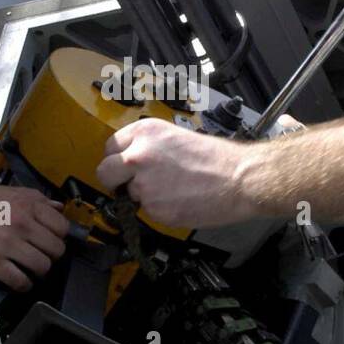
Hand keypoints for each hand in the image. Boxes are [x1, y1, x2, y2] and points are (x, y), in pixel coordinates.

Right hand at [0, 184, 68, 289]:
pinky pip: (21, 281)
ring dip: (37, 272)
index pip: (62, 226)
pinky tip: (17, 281)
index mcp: (23, 203)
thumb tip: (57, 206)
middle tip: (37, 257)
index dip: (58, 236)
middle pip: (56, 249)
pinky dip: (22, 285)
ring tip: (27, 269)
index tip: (48, 241)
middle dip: (49, 256)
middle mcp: (19, 221)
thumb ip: (30, 197)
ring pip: (43, 266)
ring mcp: (6, 243)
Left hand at [96, 119, 255, 227]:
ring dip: (143, 196)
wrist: (238, 178)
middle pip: (105, 172)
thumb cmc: (216, 158)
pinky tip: (180, 200)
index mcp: (145, 132)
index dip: (119, 159)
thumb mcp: (176, 137)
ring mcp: (143, 183)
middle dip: (116, 180)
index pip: (110, 147)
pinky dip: (160, 210)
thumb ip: (149, 147)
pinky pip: (146, 211)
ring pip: (127, 194)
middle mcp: (138, 156)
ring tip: (172, 190)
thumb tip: (132, 160)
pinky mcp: (153, 208)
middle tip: (133, 183)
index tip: (126, 166)